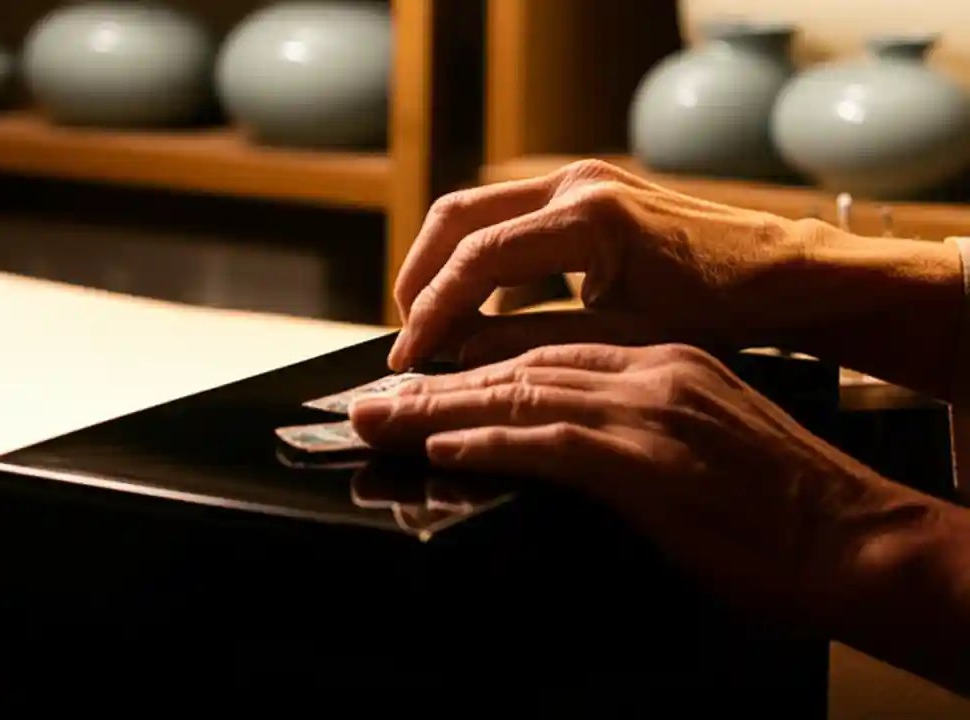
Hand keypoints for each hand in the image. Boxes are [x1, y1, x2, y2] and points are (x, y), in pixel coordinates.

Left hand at [350, 342, 969, 667]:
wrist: (855, 534)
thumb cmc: (781, 498)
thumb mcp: (701, 434)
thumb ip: (633, 423)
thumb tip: (564, 441)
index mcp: (659, 360)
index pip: (545, 352)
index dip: (474, 367)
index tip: (423, 380)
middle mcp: (647, 371)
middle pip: (517, 365)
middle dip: (436, 385)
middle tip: (372, 400)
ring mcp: (647, 412)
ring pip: (519, 395)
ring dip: (438, 412)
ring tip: (379, 421)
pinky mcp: (646, 461)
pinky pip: (549, 444)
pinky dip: (489, 444)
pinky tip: (443, 448)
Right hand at [389, 159, 812, 369]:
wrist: (784, 276)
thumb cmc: (720, 314)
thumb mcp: (620, 341)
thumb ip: (529, 341)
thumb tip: (456, 354)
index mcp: (588, 217)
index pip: (478, 259)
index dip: (433, 311)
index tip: (409, 357)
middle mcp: (577, 183)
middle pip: (458, 217)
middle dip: (421, 278)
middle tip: (407, 336)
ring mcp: (580, 179)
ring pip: (475, 210)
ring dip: (443, 264)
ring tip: (430, 323)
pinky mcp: (586, 190)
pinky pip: (505, 215)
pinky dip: (477, 256)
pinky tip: (475, 303)